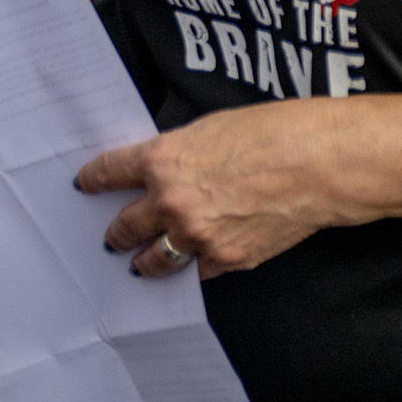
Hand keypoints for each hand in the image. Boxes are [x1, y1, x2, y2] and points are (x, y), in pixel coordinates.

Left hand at [78, 99, 356, 278]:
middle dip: (115, 233)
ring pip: (155, 260)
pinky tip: (188, 270)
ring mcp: (198, 236)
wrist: (317, 165)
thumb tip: (165, 169)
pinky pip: (198, 272)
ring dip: (143, 263)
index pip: (108, 173)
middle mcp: (170, 203)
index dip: (93, 180)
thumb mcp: (208, 130)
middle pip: (124, 225)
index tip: (84, 186)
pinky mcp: (228, 259)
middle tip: (109, 238)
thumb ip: (177, 154)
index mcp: (160, 161)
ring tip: (137, 266)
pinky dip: (193, 269)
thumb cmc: (270, 134)